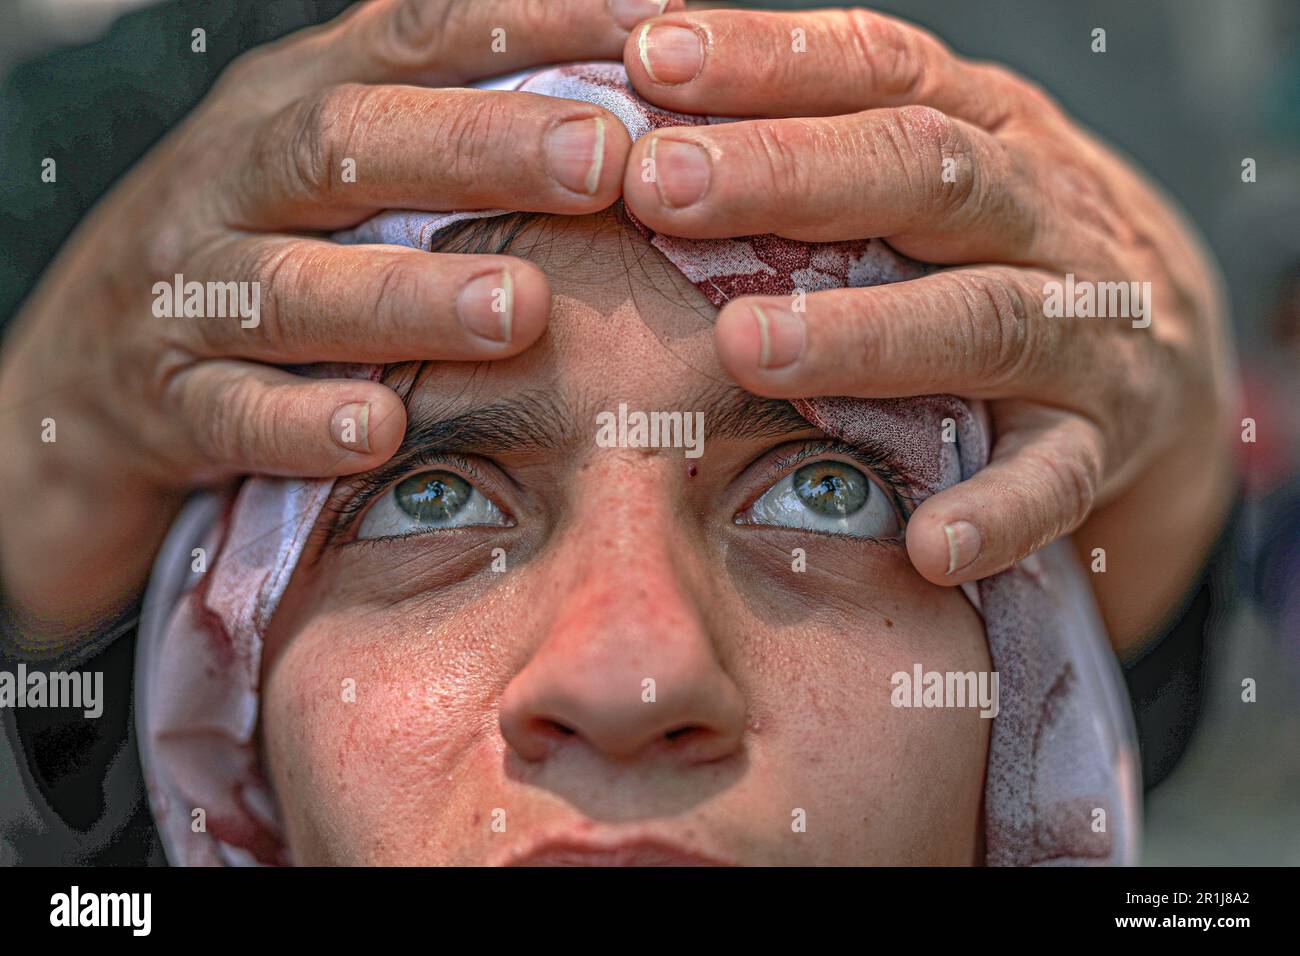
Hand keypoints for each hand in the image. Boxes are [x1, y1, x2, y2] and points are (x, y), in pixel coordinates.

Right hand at [0, 0, 681, 641]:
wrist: (82, 376)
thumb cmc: (249, 248)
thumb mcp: (324, 159)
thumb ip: (433, 110)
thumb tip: (605, 51)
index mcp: (290, 108)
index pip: (410, 38)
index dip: (524, 21)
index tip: (645, 23)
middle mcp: (232, 182)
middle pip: (346, 143)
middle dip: (476, 148)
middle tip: (598, 159)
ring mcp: (189, 295)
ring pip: (292, 286)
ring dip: (407, 296)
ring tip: (518, 308)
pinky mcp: (169, 407)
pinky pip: (235, 416)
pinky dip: (305, 424)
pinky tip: (379, 427)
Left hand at [619, 7, 1237, 650]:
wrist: (1164, 337)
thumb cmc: (992, 239)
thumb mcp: (933, 158)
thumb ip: (820, 127)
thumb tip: (654, 71)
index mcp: (986, 124)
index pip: (879, 69)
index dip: (768, 59)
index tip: (650, 64)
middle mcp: (1042, 211)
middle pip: (926, 174)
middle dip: (787, 175)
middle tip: (661, 187)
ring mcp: (1082, 328)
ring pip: (985, 320)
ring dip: (865, 336)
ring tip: (745, 347)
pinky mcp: (1104, 438)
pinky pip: (1056, 478)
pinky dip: (997, 512)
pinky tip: (926, 543)